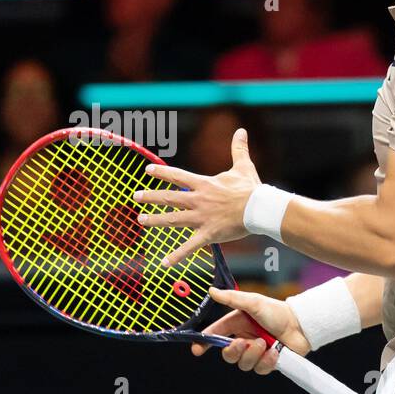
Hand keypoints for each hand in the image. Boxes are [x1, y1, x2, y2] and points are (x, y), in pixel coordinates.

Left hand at [133, 127, 260, 266]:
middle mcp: (198, 200)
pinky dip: (176, 255)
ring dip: (155, 220)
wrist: (259, 208)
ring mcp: (201, 218)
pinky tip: (164, 263)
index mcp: (204, 184)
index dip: (161, 173)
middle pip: (169, 198)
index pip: (177, 176)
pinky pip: (189, 246)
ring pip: (172, 220)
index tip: (147, 171)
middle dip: (150, 197)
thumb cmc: (251, 188)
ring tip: (140, 220)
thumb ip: (238, 149)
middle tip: (135, 196)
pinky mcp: (208, 234)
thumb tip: (241, 130)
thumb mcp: (243, 166)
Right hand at [195, 286, 309, 374]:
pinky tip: (275, 351)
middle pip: (228, 355)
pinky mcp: (268, 363)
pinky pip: (259, 369)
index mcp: (237, 325)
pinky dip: (267, 361)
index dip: (204, 343)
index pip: (216, 335)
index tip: (197, 350)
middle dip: (233, 351)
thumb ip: (232, 299)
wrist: (301, 325)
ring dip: (253, 354)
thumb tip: (211, 291)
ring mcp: (256, 353)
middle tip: (242, 343)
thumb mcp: (253, 302)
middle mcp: (245, 339)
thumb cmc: (277, 311)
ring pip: (243, 364)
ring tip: (265, 343)